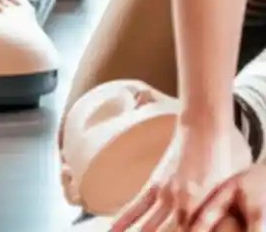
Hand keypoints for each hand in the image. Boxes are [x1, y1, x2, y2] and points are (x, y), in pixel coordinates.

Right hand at [111, 122, 251, 230]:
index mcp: (205, 211)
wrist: (205, 130)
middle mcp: (184, 207)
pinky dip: (123, 222)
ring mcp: (166, 196)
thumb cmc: (224, 162)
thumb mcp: (230, 195)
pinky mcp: (155, 185)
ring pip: (148, 228)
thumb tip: (219, 229)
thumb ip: (220, 217)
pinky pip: (135, 208)